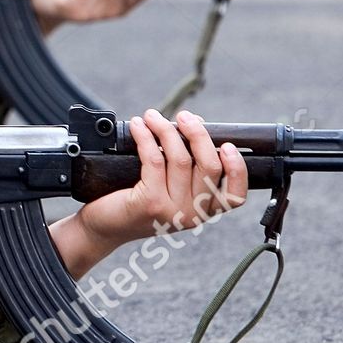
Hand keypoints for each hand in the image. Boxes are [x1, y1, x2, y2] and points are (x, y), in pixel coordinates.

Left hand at [49, 109, 246, 277]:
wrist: (105, 226)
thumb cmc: (138, 200)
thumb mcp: (171, 188)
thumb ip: (188, 166)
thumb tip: (197, 126)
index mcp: (205, 211)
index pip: (236, 195)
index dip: (237, 168)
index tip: (227, 145)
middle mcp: (194, 215)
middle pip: (209, 166)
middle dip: (198, 134)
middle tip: (184, 116)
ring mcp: (174, 211)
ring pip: (180, 158)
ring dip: (166, 129)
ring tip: (153, 116)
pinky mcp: (151, 203)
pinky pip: (154, 159)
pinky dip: (146, 136)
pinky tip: (139, 126)